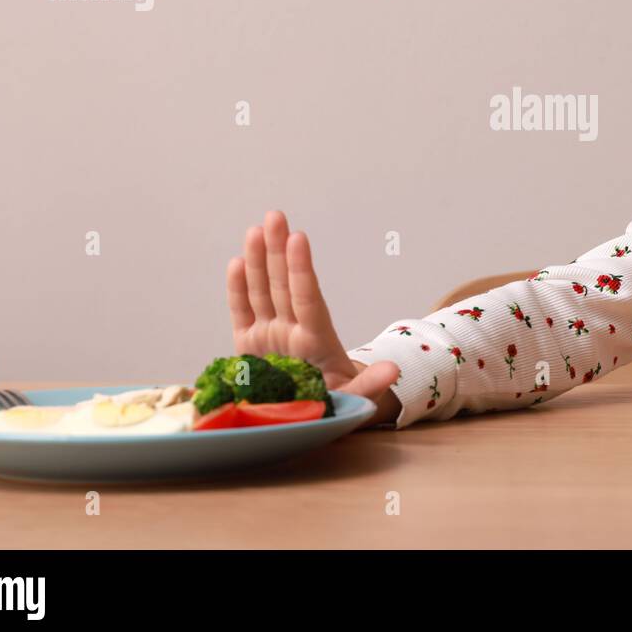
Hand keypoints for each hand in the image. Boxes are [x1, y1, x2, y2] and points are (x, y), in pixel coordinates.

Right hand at [228, 210, 400, 427]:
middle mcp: (291, 333)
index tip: (299, 239)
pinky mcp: (249, 346)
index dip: (302, 271)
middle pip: (283, 286)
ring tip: (257, 229)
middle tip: (276, 216)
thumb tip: (394, 371)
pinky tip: (237, 262)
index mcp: (317, 344)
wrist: (318, 415)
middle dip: (277, 251)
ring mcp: (270, 337)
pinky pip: (242, 312)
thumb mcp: (357, 397)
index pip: (308, 300)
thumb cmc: (339, 403)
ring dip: (258, 261)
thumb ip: (370, 385)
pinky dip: (238, 290)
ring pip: (262, 292)